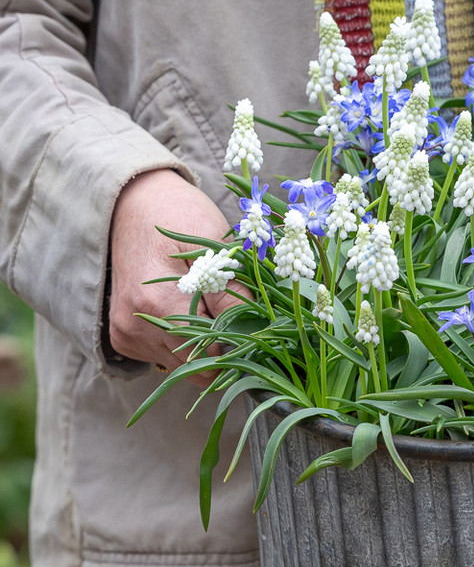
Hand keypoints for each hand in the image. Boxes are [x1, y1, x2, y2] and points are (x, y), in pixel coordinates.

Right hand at [109, 169, 241, 378]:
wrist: (134, 201)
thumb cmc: (181, 215)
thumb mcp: (216, 246)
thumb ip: (233, 296)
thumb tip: (256, 334)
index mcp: (158, 304)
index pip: (210, 356)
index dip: (238, 348)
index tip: (255, 329)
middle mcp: (136, 326)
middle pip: (196, 365)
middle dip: (222, 347)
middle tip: (235, 313)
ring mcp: (126, 333)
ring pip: (181, 364)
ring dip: (202, 344)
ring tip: (207, 305)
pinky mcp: (122, 336)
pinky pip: (164, 355)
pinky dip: (182, 341)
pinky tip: (186, 309)